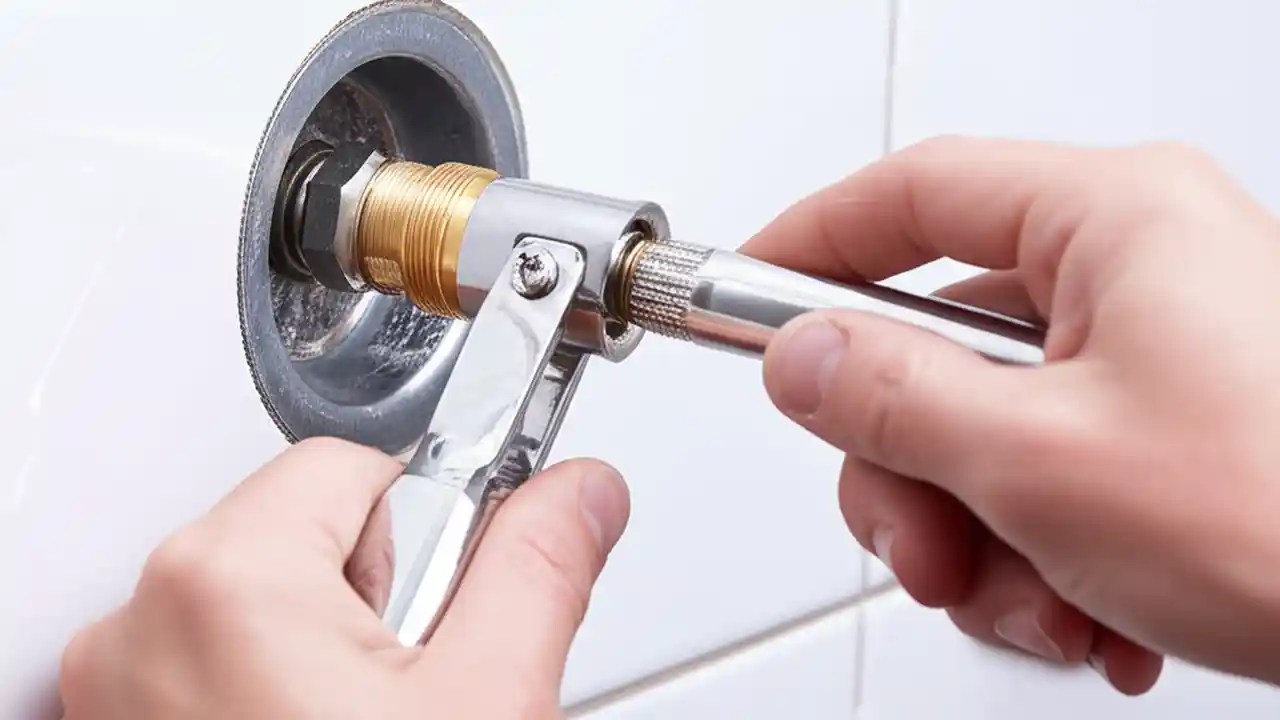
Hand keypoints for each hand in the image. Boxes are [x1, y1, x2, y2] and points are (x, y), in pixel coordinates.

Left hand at [58, 438, 629, 718]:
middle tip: (415, 689)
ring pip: (262, 601)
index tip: (463, 585)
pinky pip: (211, 662)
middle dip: (379, 590)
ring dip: (329, 645)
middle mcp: (141, 626)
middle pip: (302, 529)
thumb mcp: (490, 703)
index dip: (433, 526)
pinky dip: (270, 688)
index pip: (353, 465)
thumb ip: (541, 566)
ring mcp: (117, 690)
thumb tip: (583, 490)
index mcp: (227, 582)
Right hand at [745, 136, 1279, 693]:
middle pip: (940, 341)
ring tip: (1043, 606)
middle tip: (921, 547)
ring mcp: (1168, 351)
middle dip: (913, 470)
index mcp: (1114, 223)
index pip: (913, 195)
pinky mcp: (1185, 425)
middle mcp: (1145, 269)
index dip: (809, 242)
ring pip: (991, 427)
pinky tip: (1095, 614)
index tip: (745, 294)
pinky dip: (1047, 554)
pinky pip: (1056, 471)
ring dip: (983, 537)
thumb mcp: (1043, 464)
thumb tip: (799, 358)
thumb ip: (890, 400)